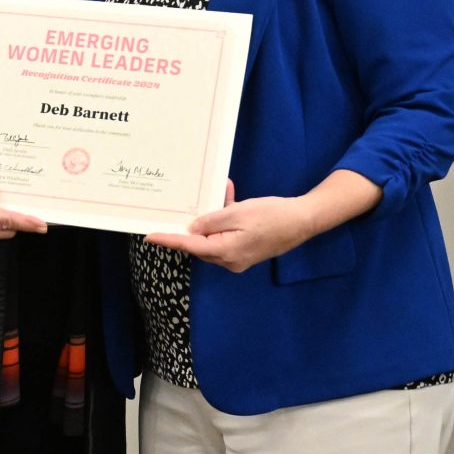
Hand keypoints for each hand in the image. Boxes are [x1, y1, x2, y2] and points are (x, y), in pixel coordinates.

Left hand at [146, 188, 317, 273]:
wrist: (303, 220)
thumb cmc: (272, 215)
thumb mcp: (238, 213)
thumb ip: (212, 220)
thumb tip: (192, 228)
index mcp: (226, 252)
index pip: (190, 246)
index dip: (169, 240)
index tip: (149, 237)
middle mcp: (230, 260)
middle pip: (201, 243)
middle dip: (193, 224)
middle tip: (181, 207)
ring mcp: (239, 256)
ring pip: (215, 236)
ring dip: (213, 217)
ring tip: (219, 193)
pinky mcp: (247, 248)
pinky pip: (228, 234)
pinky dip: (226, 218)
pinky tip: (229, 195)